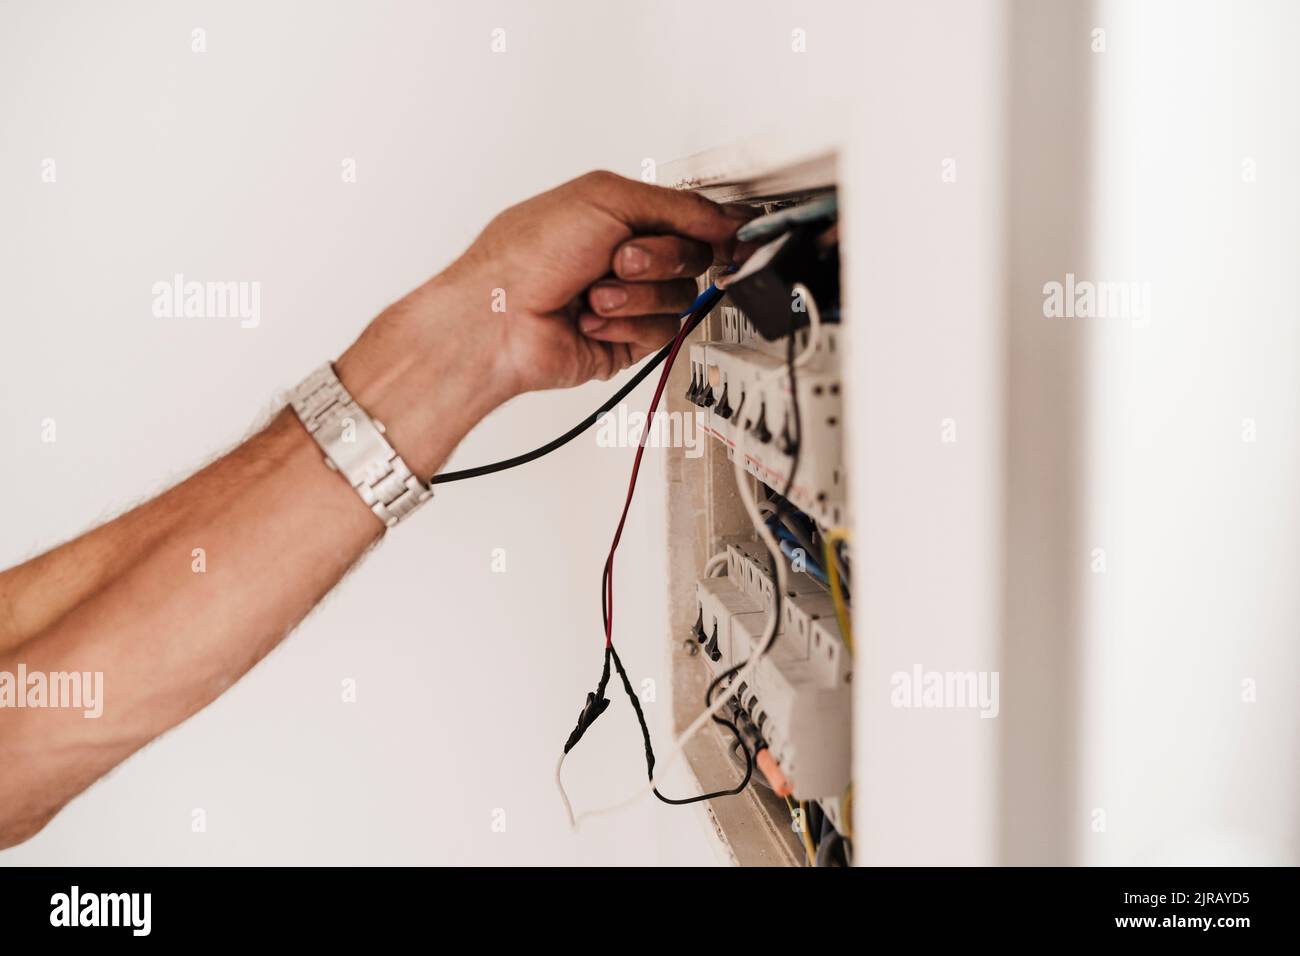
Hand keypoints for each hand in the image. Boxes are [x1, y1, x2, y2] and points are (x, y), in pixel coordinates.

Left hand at [443, 169, 749, 392]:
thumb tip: (725, 217)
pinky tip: (591, 320)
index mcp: (617, 215)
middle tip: (620, 259)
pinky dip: (627, 325)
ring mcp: (625, 301)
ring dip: (636, 294)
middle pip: (690, 257)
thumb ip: (678, 205)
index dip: (712, 226)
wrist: (498, 319)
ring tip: (593, 294)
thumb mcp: (607, 197)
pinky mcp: (624, 341)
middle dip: (659, 257)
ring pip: (678, 298)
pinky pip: (661, 333)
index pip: (687, 217)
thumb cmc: (527, 254)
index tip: (730, 236)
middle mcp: (622, 257)